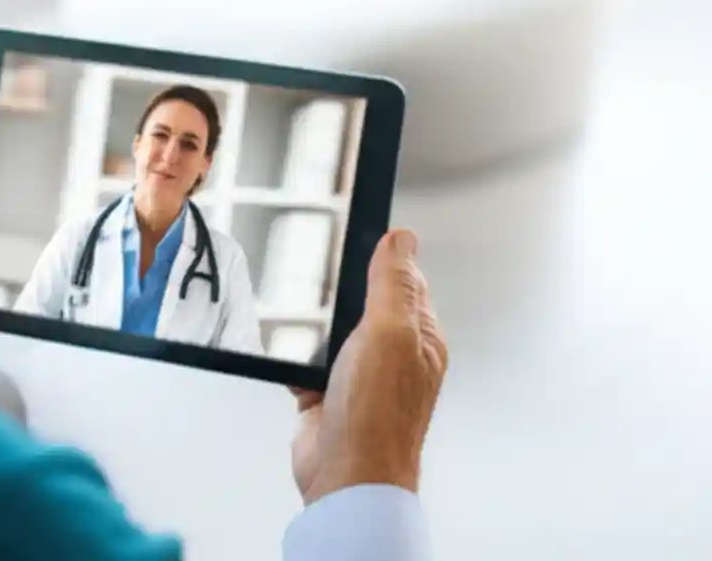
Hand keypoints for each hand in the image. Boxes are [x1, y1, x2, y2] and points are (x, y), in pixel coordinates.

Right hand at [291, 230, 447, 503]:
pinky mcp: (326, 396)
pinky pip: (305, 366)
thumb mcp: (389, 331)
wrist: (345, 475)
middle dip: (340, 295)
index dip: (384, 259)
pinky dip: (294, 364)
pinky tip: (292, 362)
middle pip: (363, 305)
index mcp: (419, 338)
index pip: (406, 282)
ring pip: (331, 334)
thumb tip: (402, 239)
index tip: (359, 236)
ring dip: (314, 331)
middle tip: (323, 280)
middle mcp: (392, 357)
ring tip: (306, 325)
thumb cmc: (377, 415)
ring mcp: (358, 377)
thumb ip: (393, 284)